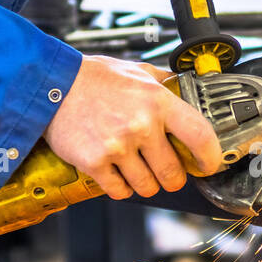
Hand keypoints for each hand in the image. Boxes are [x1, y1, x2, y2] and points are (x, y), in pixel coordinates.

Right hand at [44, 55, 221, 199]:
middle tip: (167, 172)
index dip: (210, 158)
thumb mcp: (136, 71)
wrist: (50, 84)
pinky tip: (117, 173)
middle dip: (173, 178)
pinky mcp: (95, 162)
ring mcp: (117, 146)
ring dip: (146, 183)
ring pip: (148, 187)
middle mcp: (141, 125)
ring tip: (138, 169)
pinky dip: (121, 187)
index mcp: (157, 101)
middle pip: (173, 174)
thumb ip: (163, 83)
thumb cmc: (93, 78)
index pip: (200, 137)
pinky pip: (120, 191)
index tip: (208, 165)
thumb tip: (186, 89)